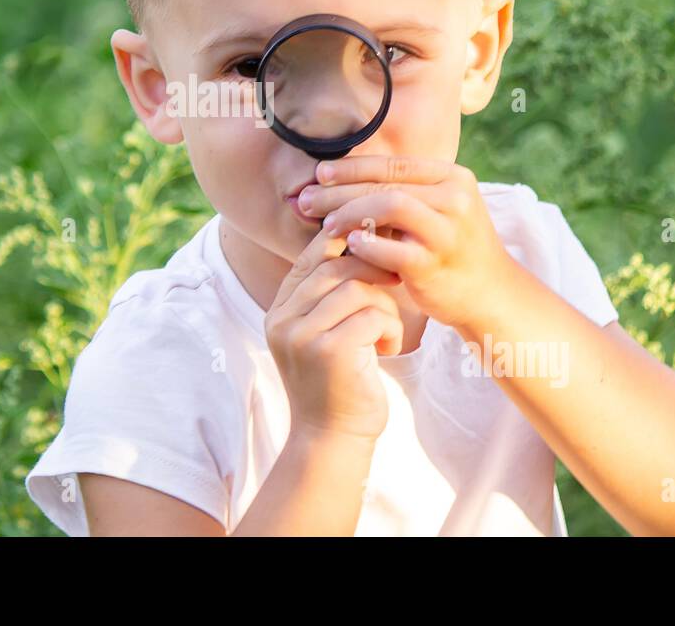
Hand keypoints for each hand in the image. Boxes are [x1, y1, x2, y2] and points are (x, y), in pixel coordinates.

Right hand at [266, 218, 404, 442]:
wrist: (332, 437)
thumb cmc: (337, 381)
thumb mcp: (324, 331)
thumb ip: (328, 294)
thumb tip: (360, 236)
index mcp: (279, 309)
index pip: (312, 255)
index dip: (348, 243)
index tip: (378, 247)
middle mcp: (283, 319)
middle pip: (335, 266)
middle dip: (373, 271)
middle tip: (395, 283)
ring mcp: (302, 335)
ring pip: (356, 288)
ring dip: (384, 307)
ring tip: (386, 331)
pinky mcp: (328, 351)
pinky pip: (372, 315)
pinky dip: (390, 329)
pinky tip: (387, 350)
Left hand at [296, 156, 512, 328]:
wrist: (490, 294)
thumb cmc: (452, 249)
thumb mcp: (437, 211)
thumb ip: (403, 192)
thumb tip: (341, 179)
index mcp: (453, 178)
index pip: (393, 164)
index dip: (352, 167)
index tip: (319, 173)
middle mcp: (455, 199)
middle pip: (386, 184)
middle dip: (340, 191)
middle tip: (307, 200)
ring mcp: (447, 232)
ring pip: (390, 205)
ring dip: (351, 213)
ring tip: (327, 225)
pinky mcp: (435, 264)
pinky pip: (393, 249)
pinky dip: (367, 245)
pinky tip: (350, 245)